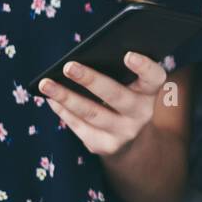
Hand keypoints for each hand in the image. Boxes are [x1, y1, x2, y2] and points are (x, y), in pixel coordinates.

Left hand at [38, 52, 168, 159]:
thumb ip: (121, 73)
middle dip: (91, 81)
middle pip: (116, 96)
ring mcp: (124, 133)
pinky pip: (80, 126)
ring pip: (92, 113)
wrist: (132, 139)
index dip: (143, 67)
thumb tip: (83, 61)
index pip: (154, 77)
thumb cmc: (127, 97)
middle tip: (68, 67)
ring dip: (66, 97)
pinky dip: (64, 111)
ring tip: (46, 84)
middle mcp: (142, 114)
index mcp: (151, 92)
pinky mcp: (105, 145)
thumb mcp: (134, 86)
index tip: (128, 55)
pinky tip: (52, 99)